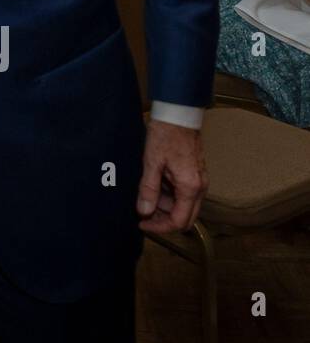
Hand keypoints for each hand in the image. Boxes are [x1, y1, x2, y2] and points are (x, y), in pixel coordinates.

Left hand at [137, 119, 206, 233]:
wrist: (178, 115)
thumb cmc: (165, 135)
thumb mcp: (151, 163)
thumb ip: (148, 189)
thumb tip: (144, 211)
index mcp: (190, 187)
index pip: (178, 221)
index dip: (159, 227)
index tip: (142, 224)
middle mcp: (199, 188)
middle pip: (184, 217)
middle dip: (163, 219)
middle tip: (142, 213)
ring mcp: (198, 181)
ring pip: (183, 205)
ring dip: (164, 205)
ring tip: (144, 195)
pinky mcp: (194, 175)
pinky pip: (182, 193)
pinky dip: (168, 195)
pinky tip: (153, 186)